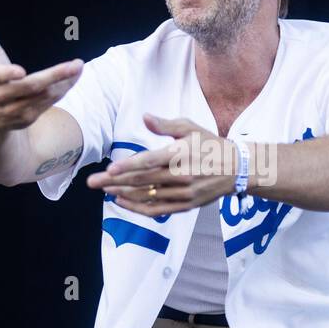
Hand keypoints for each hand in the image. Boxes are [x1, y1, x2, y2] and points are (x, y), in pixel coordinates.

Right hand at [0, 4, 82, 131]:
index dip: (8, 74)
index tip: (21, 71)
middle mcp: (1, 97)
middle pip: (30, 87)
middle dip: (55, 76)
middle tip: (75, 65)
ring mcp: (15, 111)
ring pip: (45, 95)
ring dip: (64, 81)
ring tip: (78, 67)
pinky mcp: (28, 118)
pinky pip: (49, 103)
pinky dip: (63, 89)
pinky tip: (72, 78)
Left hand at [86, 113, 237, 215]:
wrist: (236, 169)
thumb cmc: (210, 144)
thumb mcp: (191, 128)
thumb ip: (166, 125)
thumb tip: (145, 117)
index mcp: (180, 155)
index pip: (149, 162)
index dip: (128, 166)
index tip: (110, 169)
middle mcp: (180, 176)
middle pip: (142, 181)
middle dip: (114, 182)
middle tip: (92, 182)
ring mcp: (182, 194)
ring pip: (146, 197)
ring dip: (122, 194)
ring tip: (103, 190)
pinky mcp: (185, 206)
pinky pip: (156, 210)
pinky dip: (137, 208)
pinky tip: (122, 201)